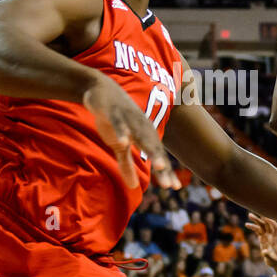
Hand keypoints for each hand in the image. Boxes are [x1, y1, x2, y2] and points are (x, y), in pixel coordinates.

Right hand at [83, 74, 179, 192]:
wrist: (101, 89)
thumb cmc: (115, 119)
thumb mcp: (119, 145)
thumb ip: (126, 164)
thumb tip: (134, 186)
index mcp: (144, 135)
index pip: (158, 156)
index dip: (166, 171)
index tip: (175, 187)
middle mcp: (141, 127)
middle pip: (153, 148)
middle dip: (162, 165)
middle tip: (169, 185)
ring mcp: (129, 119)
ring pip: (141, 136)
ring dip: (150, 150)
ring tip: (159, 166)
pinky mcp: (114, 111)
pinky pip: (119, 123)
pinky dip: (122, 131)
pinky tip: (124, 141)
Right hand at [246, 214, 276, 267]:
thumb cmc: (275, 261)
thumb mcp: (272, 259)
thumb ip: (268, 255)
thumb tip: (264, 251)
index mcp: (275, 238)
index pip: (275, 227)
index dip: (271, 221)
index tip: (265, 217)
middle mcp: (271, 236)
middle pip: (266, 224)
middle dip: (259, 219)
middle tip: (250, 215)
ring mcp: (267, 237)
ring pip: (261, 226)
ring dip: (256, 221)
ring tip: (249, 216)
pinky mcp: (263, 239)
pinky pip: (259, 231)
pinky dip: (254, 227)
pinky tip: (248, 225)